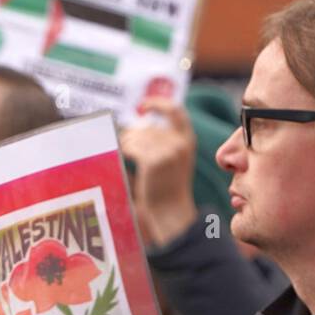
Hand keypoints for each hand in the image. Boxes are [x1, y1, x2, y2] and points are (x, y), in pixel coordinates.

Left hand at [120, 99, 198, 247]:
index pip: (175, 111)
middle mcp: (179, 144)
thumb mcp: (175, 159)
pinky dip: (126, 150)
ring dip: (128, 143)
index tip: (144, 106)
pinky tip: (127, 157)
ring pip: (138, 137)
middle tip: (128, 144)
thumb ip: (165, 140)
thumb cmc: (169, 186)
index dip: (158, 104)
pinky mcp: (153, 161)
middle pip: (148, 128)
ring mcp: (167, 152)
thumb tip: (141, 122)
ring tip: (129, 153)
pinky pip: (132, 147)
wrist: (170, 210)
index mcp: (188, 141)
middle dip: (134, 134)